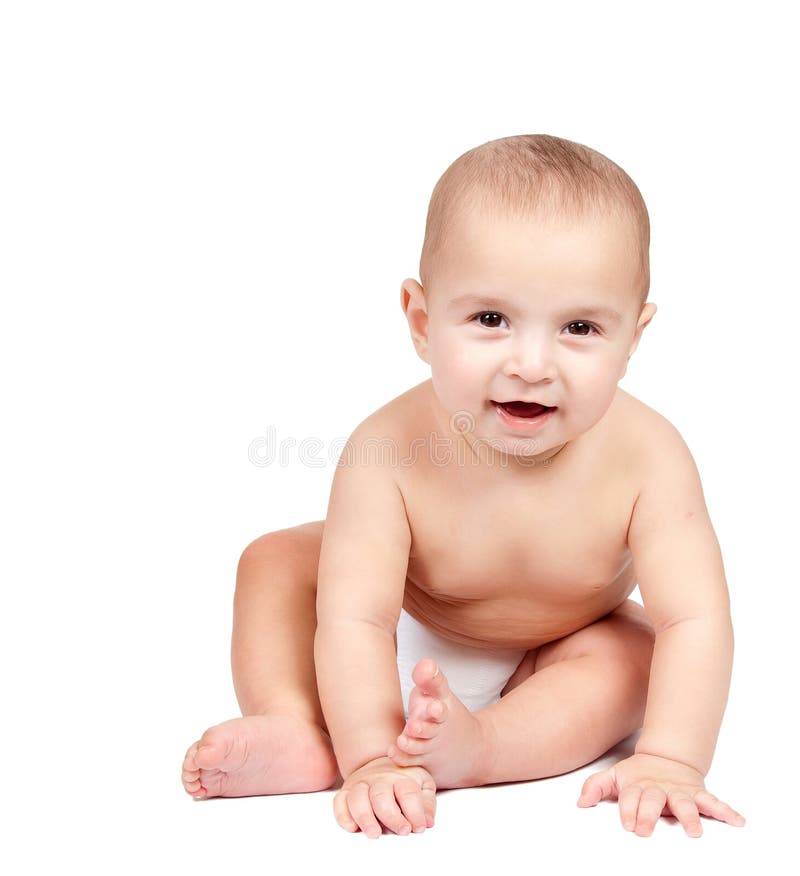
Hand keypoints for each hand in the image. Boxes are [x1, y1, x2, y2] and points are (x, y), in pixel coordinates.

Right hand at [334, 756, 435, 837]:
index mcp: (402, 776)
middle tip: (402, 831)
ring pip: (358, 798)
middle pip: (381, 795)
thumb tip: (428, 822)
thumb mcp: (423, 784)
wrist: (382, 761)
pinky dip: (342, 815)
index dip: (414, 812)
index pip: (408, 793)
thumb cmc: (404, 779)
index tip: (419, 827)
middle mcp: (380, 779)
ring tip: (374, 833)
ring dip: (365, 817)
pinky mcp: (347, 791)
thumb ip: (427, 803)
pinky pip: (339, 801)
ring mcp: (361, 784)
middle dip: (391, 816)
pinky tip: (352, 827)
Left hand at [577, 752, 745, 836]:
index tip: (628, 824)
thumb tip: (580, 803)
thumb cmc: (637, 775)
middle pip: (654, 801)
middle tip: (645, 829)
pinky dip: (726, 811)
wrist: (666, 758)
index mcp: (637, 786)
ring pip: (685, 803)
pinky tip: (738, 821)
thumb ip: (596, 787)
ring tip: (694, 832)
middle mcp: (659, 789)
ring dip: (690, 817)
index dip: (628, 810)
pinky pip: (713, 802)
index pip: (630, 799)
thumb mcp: (614, 777)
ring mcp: (679, 792)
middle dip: (649, 815)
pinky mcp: (697, 794)